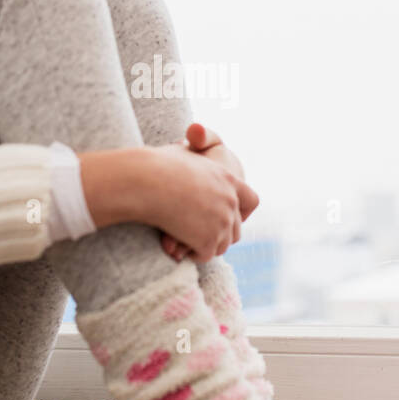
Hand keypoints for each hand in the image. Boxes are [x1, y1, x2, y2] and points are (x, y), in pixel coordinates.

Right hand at [161, 123, 258, 261]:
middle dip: (219, 236)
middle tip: (198, 236)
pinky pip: (205, 256)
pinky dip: (193, 255)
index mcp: (228, 179)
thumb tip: (189, 143)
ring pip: (221, 246)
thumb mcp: (183, 154)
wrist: (147, 181)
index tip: (227, 218)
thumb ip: (194, 160)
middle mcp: (230, 201)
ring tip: (186, 242)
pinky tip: (178, 246)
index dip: (240, 212)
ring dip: (205, 247)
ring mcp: (221, 222)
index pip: (251, 201)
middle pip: (236, 230)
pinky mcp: (208, 239)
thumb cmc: (158, 164)